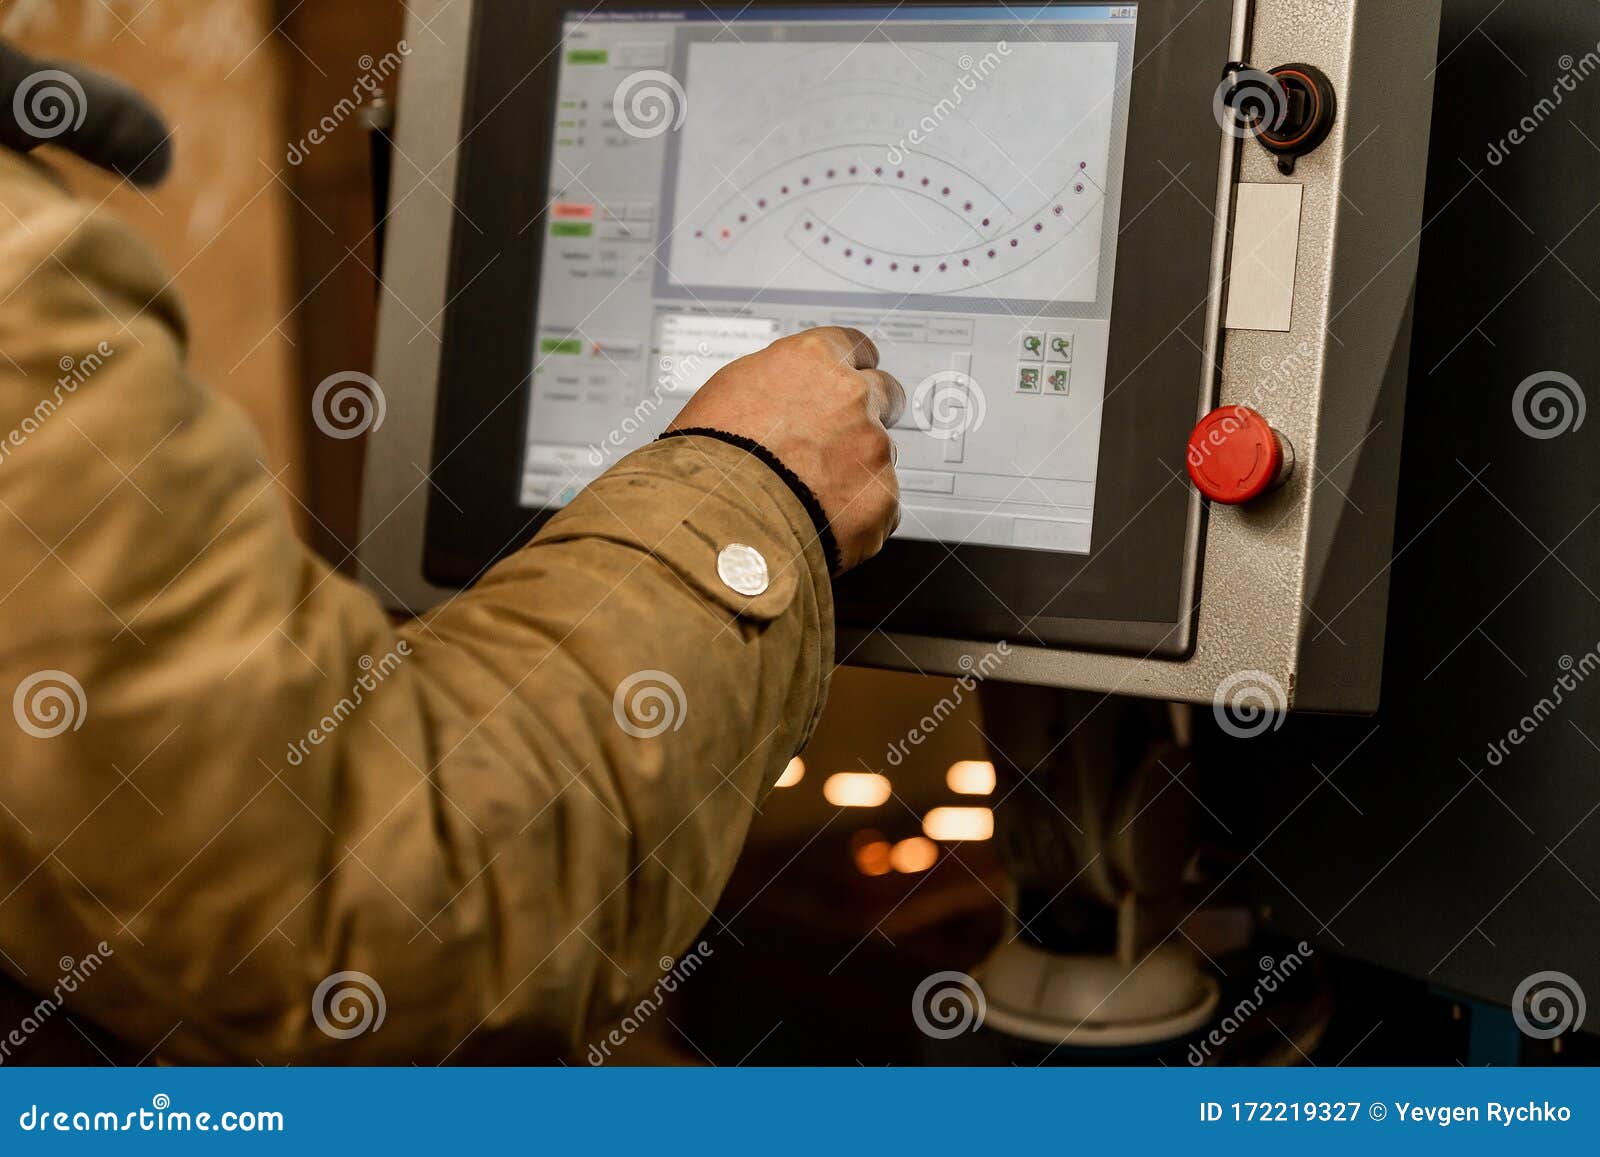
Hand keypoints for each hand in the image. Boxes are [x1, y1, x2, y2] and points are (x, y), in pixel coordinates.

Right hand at [668, 326, 904, 571]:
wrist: (717, 519)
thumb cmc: (708, 459)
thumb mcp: (728, 392)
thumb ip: (776, 385)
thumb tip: (785, 394)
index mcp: (813, 360)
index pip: (855, 347)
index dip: (851, 369)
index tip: (850, 379)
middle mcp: (851, 396)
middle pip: (885, 394)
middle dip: (869, 414)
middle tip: (840, 441)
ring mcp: (872, 448)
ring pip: (881, 455)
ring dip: (858, 471)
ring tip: (812, 496)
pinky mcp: (882, 499)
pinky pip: (881, 507)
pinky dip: (858, 518)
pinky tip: (821, 525)